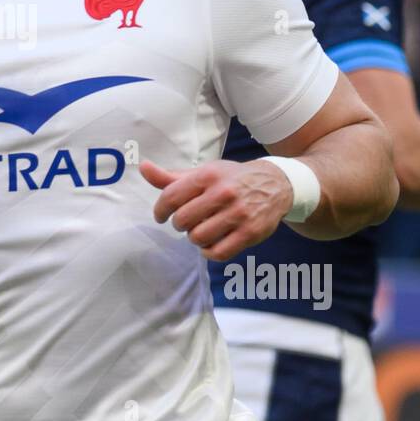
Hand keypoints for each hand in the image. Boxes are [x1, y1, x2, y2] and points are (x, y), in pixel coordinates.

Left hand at [140, 158, 292, 259]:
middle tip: (186, 222)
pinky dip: (209, 251)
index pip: (170, 197)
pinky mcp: (250, 233)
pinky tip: (210, 243)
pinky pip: (218, 253)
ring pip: (198, 237)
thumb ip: (171, 176)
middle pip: (183, 220)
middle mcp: (223, 193)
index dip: (160, 210)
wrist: (276, 184)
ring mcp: (238, 214)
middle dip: (179, 224)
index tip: (161, 216)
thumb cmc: (231, 179)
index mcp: (208, 175)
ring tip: (200, 230)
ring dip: (194, 237)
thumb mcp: (203, 172)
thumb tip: (143, 167)